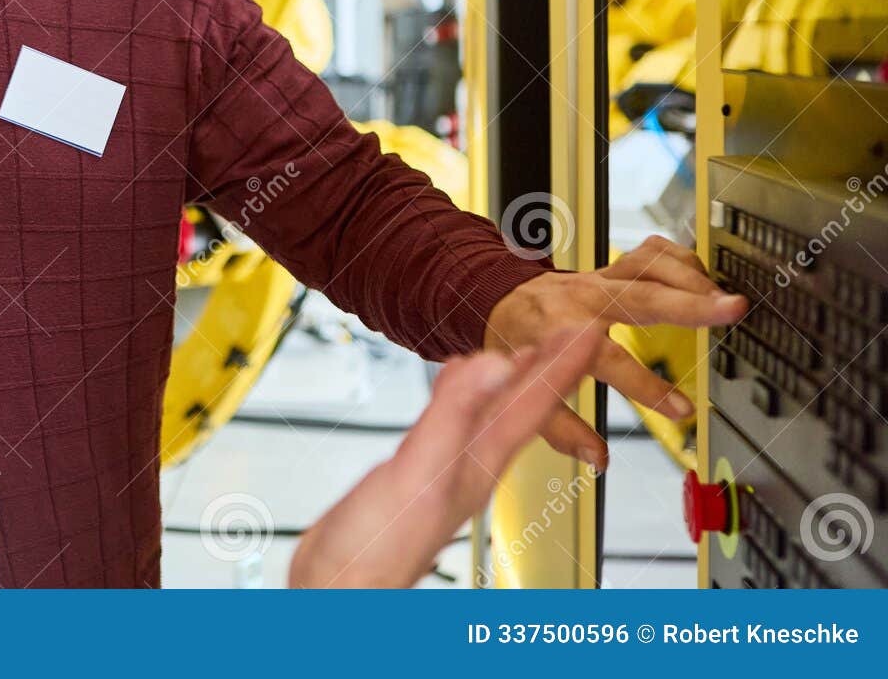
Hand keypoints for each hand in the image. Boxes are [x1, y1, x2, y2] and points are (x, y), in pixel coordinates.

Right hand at [288, 328, 603, 587]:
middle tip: (576, 331)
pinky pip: (453, 425)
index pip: (533, 405)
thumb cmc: (373, 552)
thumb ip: (455, 416)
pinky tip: (459, 395)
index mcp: (476, 464)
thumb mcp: (419, 473)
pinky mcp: (414, 474)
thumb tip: (496, 363)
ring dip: (513, 383)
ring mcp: (443, 472)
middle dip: (549, 368)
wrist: (334, 592)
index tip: (590, 331)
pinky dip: (463, 400)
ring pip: (490, 417)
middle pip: (520, 408)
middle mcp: (467, 466)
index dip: (563, 365)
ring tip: (531, 355)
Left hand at [483, 234, 746, 469]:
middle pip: (640, 296)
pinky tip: (703, 279)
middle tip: (732, 310)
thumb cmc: (515, 343)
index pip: (609, 359)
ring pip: (648, 265)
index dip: (646, 387)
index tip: (682, 410)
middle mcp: (583, 298)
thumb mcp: (523, 388)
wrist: (500, 300)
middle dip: (689, 304)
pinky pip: (650, 252)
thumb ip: (560, 426)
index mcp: (559, 330)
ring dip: (690, 278)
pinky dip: (680, 260)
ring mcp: (599, 278)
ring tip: (725, 301)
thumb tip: (596, 457)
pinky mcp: (612, 268)